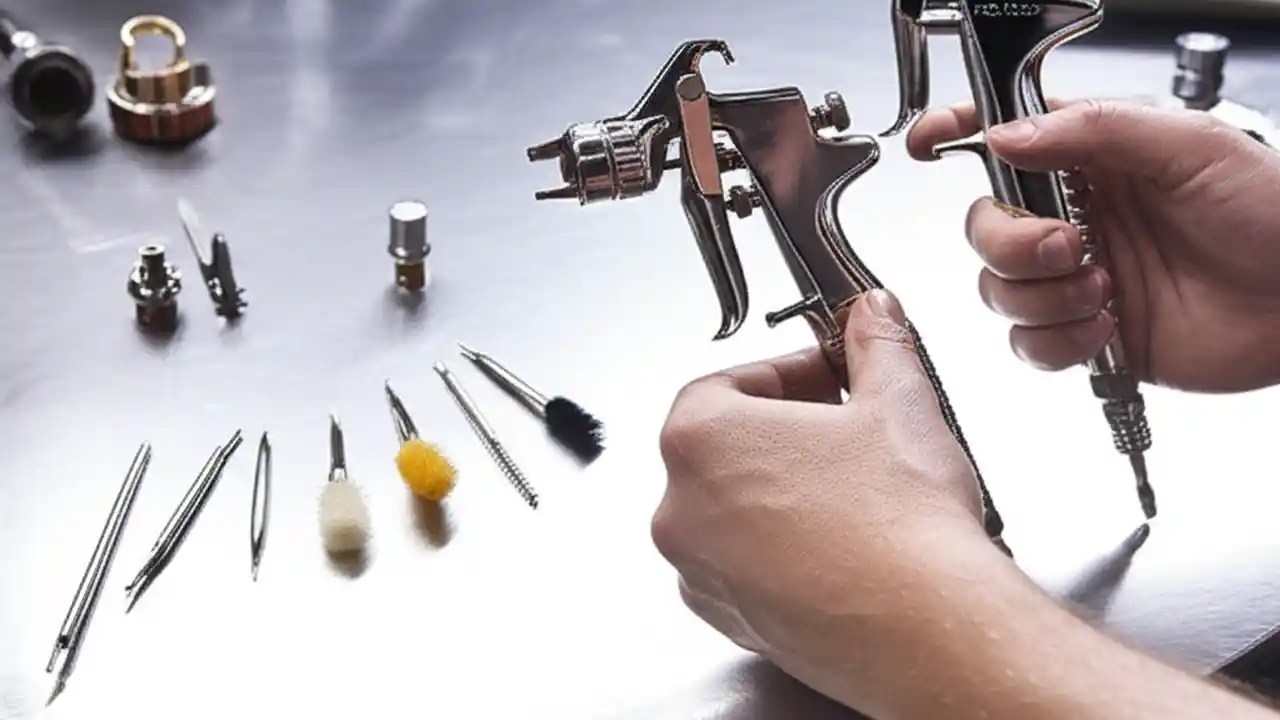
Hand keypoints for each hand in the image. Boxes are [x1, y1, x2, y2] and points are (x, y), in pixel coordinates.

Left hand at [652, 290, 1013, 716]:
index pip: (729, 382)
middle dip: (788, 429)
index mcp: (699, 440)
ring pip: (733, 509)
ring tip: (853, 488)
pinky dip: (782, 549)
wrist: (927, 629)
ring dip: (784, 490)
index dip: (788, 373)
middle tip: (848, 427)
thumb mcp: (897, 401)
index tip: (831, 376)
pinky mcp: (731, 619)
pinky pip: (745, 566)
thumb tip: (872, 315)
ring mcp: (700, 571)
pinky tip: (841, 543)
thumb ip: (876, 344)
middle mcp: (680, 508)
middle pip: (726, 446)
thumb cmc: (902, 523)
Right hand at [908, 100, 1279, 391]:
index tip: (929, 143)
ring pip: (998, 291)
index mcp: (1093, 160)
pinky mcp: (1088, 334)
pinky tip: (1106, 327)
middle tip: (1067, 245)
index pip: (1006, 138)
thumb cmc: (1273, 214)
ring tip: (1102, 288)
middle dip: (1011, 243)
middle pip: (984, 228)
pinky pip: (1030, 345)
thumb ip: (1094, 131)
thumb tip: (1007, 135)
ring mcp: (1077, 278)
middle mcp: (1075, 218)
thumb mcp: (1190, 146)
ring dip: (1042, 296)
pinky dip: (1058, 341)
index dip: (959, 135)